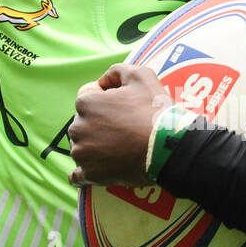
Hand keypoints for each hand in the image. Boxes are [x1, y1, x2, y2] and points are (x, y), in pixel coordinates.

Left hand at [68, 63, 170, 187]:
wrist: (168, 148)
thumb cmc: (154, 110)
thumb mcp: (141, 75)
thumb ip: (117, 70)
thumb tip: (104, 81)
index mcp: (86, 102)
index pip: (88, 96)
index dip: (106, 98)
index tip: (123, 107)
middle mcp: (77, 127)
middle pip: (84, 122)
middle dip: (99, 123)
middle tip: (124, 128)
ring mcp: (82, 153)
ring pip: (83, 146)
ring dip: (95, 146)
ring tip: (119, 147)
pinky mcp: (90, 175)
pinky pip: (78, 175)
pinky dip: (85, 172)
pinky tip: (95, 169)